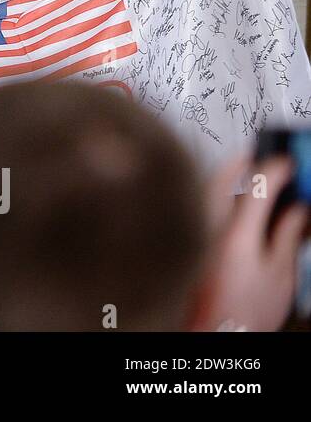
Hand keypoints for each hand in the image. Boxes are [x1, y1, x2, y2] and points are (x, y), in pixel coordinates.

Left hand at [192, 155, 307, 330]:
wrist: (216, 337)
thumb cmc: (246, 313)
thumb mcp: (281, 273)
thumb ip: (287, 235)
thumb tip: (296, 209)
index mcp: (236, 234)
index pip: (256, 186)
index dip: (276, 168)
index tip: (289, 160)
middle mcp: (211, 231)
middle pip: (221, 182)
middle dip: (241, 163)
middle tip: (260, 154)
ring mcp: (199, 238)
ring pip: (211, 195)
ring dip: (230, 179)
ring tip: (253, 174)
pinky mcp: (194, 248)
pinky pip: (207, 212)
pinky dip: (223, 201)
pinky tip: (239, 206)